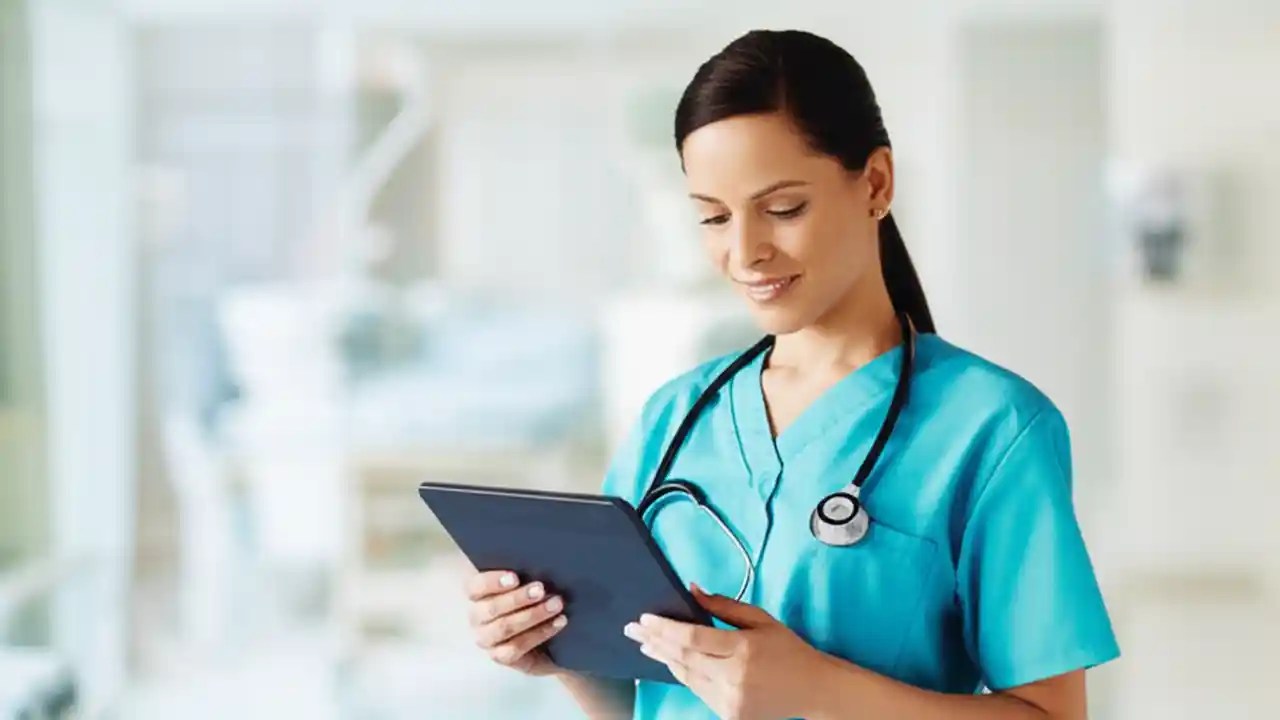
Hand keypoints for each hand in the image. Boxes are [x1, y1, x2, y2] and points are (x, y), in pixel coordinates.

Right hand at [465, 570, 568, 676]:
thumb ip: (524, 575)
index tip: (515, 577)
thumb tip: (541, 560)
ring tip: (556, 604)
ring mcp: (487, 640)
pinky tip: (558, 622)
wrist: (546, 641)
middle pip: (491, 609)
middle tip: (541, 589)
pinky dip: (540, 633)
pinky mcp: (501, 657)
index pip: (475, 587)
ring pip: (505, 627)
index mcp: (478, 596)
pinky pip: (517, 647)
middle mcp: (478, 619)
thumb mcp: (526, 585)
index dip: (492, 582)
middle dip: (518, 598)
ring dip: (533, 615)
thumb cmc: (532, 603)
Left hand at [623, 583, 829, 719]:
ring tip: (646, 644)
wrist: (812, 689)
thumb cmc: (788, 649)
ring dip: (665, 659)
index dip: (665, 628)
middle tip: (633, 630)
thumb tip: (691, 590)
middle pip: (683, 658)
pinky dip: (683, 674)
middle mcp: (733, 678)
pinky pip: (698, 690)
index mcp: (742, 649)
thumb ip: (723, 606)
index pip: (692, 638)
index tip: (644, 618)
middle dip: (655, 642)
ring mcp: (729, 701)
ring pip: (686, 677)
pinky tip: (671, 661)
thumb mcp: (760, 619)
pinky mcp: (729, 715)